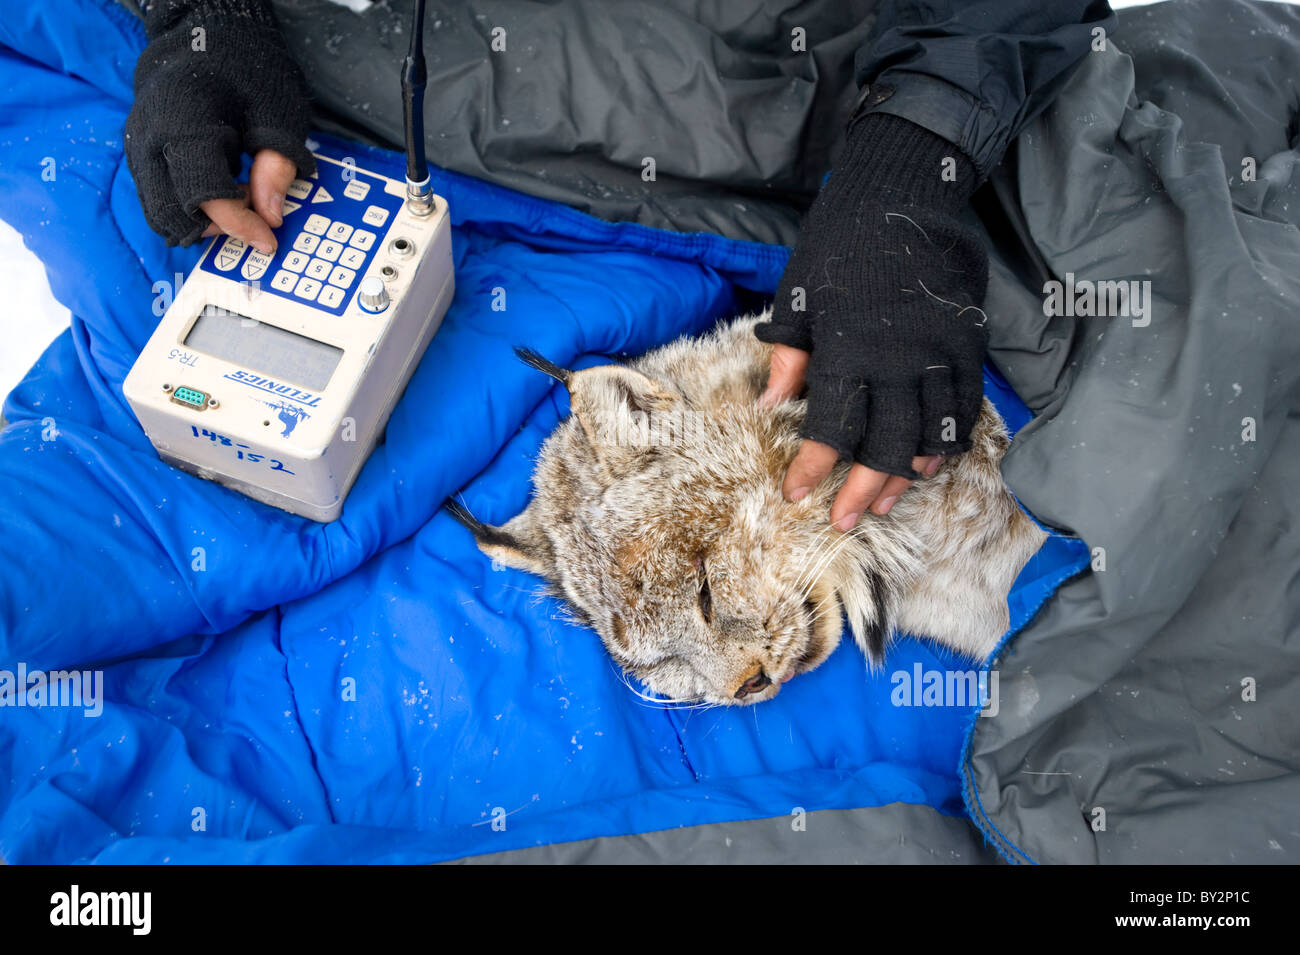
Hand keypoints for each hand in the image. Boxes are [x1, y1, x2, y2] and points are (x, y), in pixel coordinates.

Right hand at [124, 1, 314, 248]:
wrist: (207, 41)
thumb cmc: (247, 75)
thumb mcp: (277, 115)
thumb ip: (275, 165)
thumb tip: (271, 216)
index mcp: (183, 120)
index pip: (203, 194)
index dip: (240, 224)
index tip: (269, 240)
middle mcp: (148, 137)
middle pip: (174, 213)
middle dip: (218, 225)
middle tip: (255, 209)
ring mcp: (136, 146)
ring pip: (161, 212)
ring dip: (202, 220)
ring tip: (239, 192)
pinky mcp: (138, 155)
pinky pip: (158, 199)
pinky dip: (190, 208)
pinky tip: (222, 186)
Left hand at [755, 113, 989, 530]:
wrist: (907, 184)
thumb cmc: (841, 238)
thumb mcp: (798, 291)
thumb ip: (789, 354)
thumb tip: (769, 408)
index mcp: (848, 345)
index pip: (830, 425)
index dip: (814, 466)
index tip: (798, 493)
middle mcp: (897, 357)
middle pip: (883, 444)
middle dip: (861, 489)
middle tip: (844, 518)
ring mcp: (939, 351)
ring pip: (927, 436)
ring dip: (904, 476)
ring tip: (883, 502)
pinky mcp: (969, 341)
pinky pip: (963, 408)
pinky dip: (944, 443)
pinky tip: (926, 463)